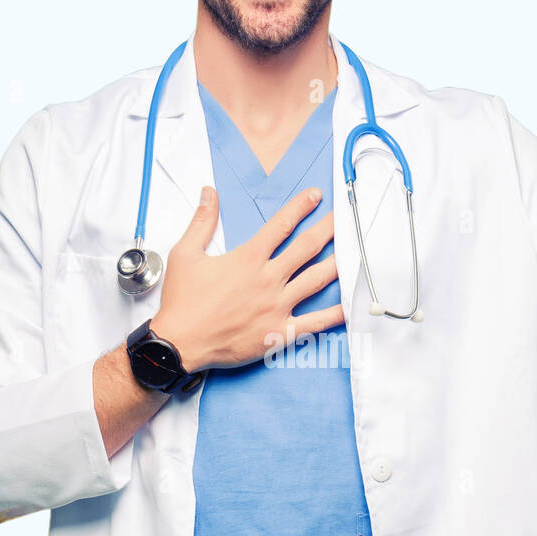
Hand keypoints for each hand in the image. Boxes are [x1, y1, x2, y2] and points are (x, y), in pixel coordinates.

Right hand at [151, 185, 342, 371]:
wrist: (180, 342)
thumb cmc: (182, 302)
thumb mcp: (185, 254)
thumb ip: (202, 221)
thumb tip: (209, 193)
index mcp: (248, 258)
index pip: (281, 225)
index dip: (300, 207)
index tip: (315, 196)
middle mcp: (268, 279)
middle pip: (307, 247)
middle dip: (329, 229)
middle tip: (344, 217)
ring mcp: (277, 305)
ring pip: (317, 279)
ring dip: (338, 263)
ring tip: (355, 251)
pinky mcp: (280, 331)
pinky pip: (315, 322)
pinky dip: (335, 314)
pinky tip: (350, 305)